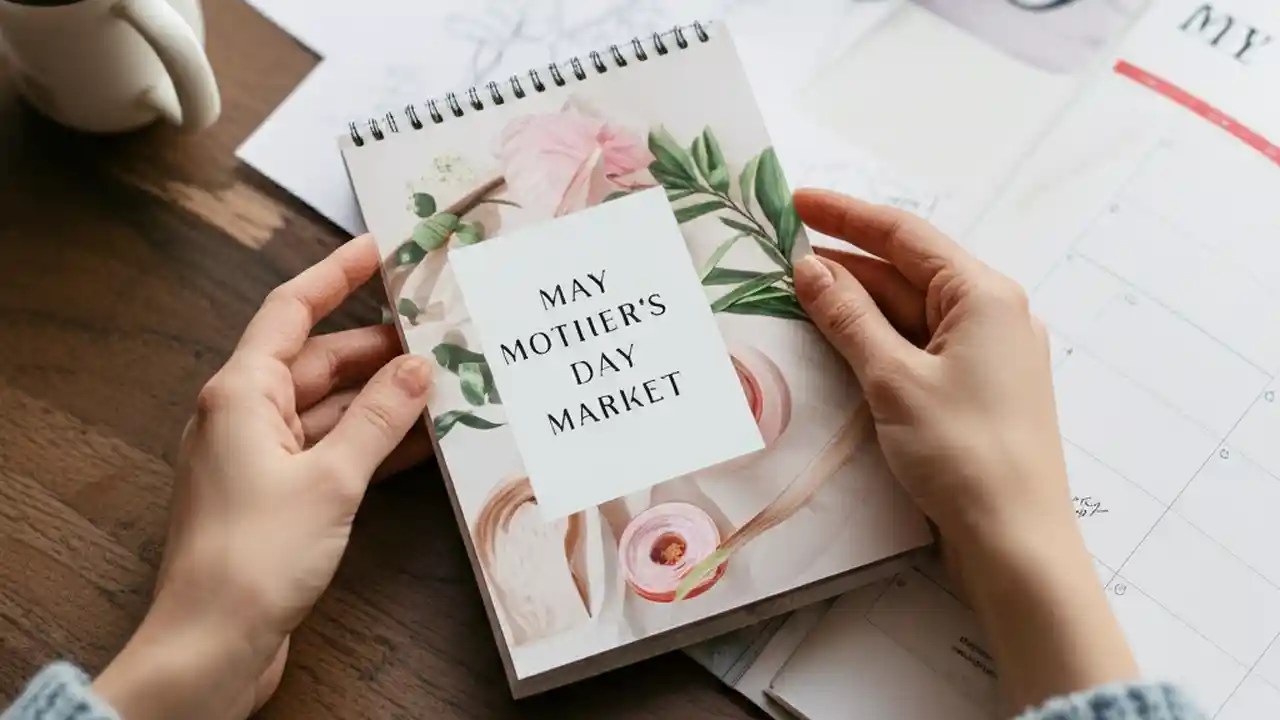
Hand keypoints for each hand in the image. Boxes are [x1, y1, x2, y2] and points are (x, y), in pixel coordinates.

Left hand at [93, 236, 433, 719]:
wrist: (213, 644)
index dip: (337, 274)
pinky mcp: (277, 496)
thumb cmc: (253, 556)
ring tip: (444, 382)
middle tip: (440, 331)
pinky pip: (332, 450)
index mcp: (241, 393)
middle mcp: (245, 415)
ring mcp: (260, 457)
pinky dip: (372, 442)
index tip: (382, 249)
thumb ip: (379, 418)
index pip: (292, 309)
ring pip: (330, 407)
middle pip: (318, 360)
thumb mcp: (331, 478)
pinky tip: (420, 440)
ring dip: (382, 398)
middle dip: (379, 346)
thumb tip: (418, 368)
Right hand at [791, 189, 1136, 711]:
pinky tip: (836, 344)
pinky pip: (918, 346)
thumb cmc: (963, 454)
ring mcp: (987, 353)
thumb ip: (848, 318)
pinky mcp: (975, 389)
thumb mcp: (894, 378)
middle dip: (844, 265)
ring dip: (856, 305)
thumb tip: (810, 268)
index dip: (845, 216)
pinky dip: (876, 340)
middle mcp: (992, 313)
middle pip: (907, 272)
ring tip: (795, 298)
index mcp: (984, 295)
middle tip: (778, 260)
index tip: (794, 203)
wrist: (1015, 542)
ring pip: (910, 311)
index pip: (905, 234)